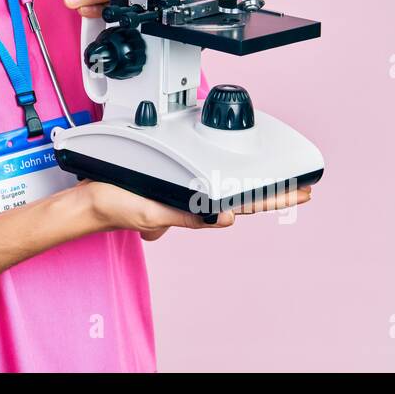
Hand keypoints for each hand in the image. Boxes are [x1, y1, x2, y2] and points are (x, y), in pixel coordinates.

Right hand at [77, 179, 312, 238]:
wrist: (91, 200)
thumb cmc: (117, 206)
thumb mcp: (152, 213)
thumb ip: (185, 217)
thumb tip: (222, 218)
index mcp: (195, 209)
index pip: (244, 203)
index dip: (274, 198)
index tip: (302, 193)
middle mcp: (195, 202)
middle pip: (243, 196)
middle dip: (274, 192)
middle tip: (303, 187)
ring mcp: (185, 192)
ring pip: (227, 189)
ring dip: (252, 185)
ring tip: (278, 181)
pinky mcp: (174, 181)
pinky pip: (206, 180)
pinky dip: (224, 177)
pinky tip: (231, 175)